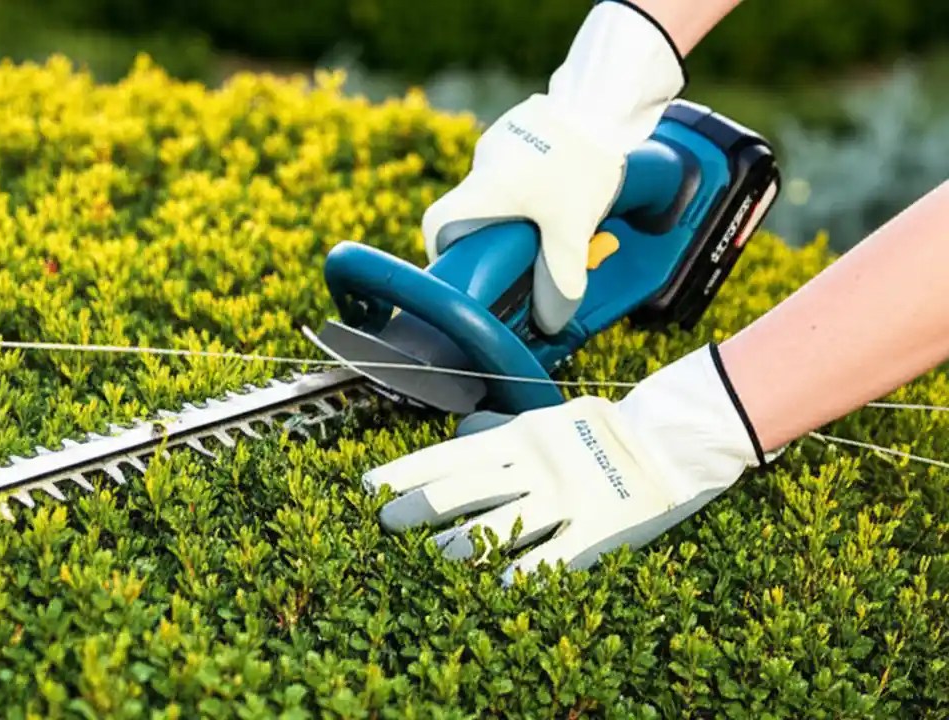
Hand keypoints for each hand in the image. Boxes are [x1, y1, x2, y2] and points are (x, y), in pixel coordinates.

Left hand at [361, 344, 770, 583]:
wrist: (670, 440)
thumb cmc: (597, 433)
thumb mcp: (544, 420)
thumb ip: (499, 433)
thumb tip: (455, 438)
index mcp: (520, 436)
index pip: (450, 455)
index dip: (407, 472)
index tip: (370, 487)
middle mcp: (535, 464)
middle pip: (463, 488)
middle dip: (418, 507)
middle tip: (385, 523)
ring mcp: (566, 497)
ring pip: (499, 523)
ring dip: (459, 545)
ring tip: (431, 557)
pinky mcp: (598, 528)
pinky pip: (553, 556)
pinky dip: (521, 573)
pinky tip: (496, 588)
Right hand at [421, 0, 685, 334]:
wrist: (607, 104)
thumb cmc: (582, 164)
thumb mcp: (573, 226)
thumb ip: (561, 274)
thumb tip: (551, 320)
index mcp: (485, 189)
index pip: (438, 225)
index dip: (442, 251)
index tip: (463, 268)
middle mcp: (483, 163)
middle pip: (467, 211)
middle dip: (489, 236)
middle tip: (519, 251)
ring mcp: (499, 142)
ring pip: (492, 189)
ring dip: (513, 210)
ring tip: (550, 216)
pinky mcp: (519, 130)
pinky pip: (512, 166)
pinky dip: (527, 185)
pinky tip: (557, 188)